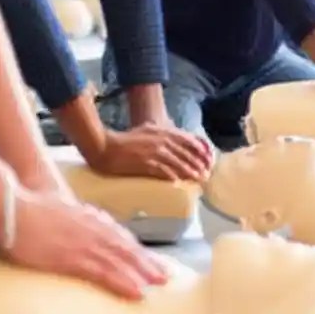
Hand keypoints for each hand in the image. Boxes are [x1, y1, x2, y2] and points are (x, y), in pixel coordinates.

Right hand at [0, 190, 168, 300]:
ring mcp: (86, 243)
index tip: (150, 259)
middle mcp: (94, 229)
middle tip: (165, 276)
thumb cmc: (30, 209)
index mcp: (90, 219)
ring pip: (122, 260)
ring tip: (159, 283)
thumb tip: (75, 225)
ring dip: (143, 273)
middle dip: (147, 262)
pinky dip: (124, 281)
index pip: (120, 236)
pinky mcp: (74, 258)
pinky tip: (136, 291)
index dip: (137, 249)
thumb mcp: (60, 210)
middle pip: (127, 248)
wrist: (14, 207)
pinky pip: (105, 272)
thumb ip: (73, 219)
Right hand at [88, 125, 213, 182]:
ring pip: (177, 162)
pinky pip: (163, 170)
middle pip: (185, 152)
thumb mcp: (146, 131)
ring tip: (198, 179)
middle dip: (198, 163)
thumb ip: (161, 134)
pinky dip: (173, 176)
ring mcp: (154, 151)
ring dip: (189, 172)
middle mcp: (160, 140)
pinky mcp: (146, 163)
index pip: (187, 139)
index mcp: (162, 131)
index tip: (207, 159)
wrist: (107, 147)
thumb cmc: (126, 141)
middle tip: (206, 173)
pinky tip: (179, 182)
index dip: (199, 150)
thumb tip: (174, 141)